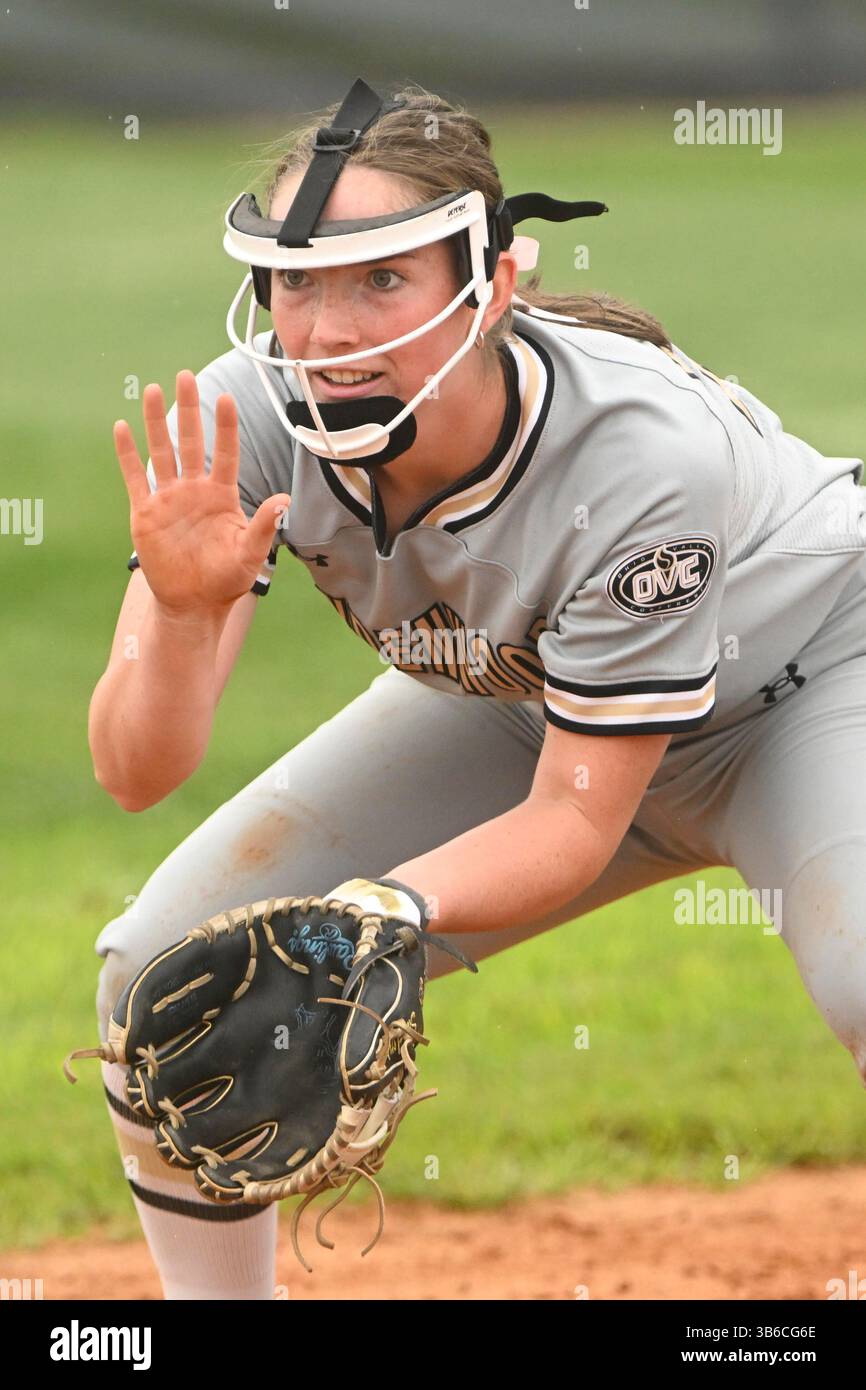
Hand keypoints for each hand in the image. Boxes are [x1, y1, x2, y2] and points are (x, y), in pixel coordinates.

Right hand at [113, 370, 290, 614]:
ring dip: (156, 422)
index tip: (227, 398)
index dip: (226, 427)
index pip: (226, 453)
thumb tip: (284, 500)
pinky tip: (122, 427)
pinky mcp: (146, 512)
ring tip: (152, 389)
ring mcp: (169, 498)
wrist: (193, 603)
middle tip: (186, 375)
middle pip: (191, 441)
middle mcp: (195, 490)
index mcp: (222, 496)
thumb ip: (264, 526)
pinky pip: (135, 477)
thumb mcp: (250, 554)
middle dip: (189, 409)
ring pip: (162, 451)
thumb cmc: (226, 580)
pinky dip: (127, 454)